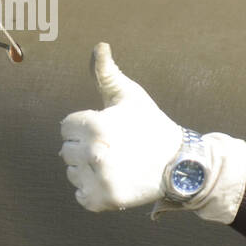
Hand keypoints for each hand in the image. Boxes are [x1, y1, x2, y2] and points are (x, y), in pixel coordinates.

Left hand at [59, 42, 182, 210]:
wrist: (180, 163)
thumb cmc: (151, 125)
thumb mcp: (130, 96)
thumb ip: (107, 72)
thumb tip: (99, 45)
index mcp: (96, 126)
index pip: (66, 127)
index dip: (86, 126)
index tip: (110, 131)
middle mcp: (94, 153)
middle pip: (66, 151)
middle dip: (86, 148)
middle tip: (116, 149)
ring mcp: (99, 179)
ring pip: (72, 172)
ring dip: (89, 170)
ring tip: (116, 164)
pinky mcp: (104, 200)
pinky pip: (80, 196)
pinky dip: (93, 192)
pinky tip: (113, 181)